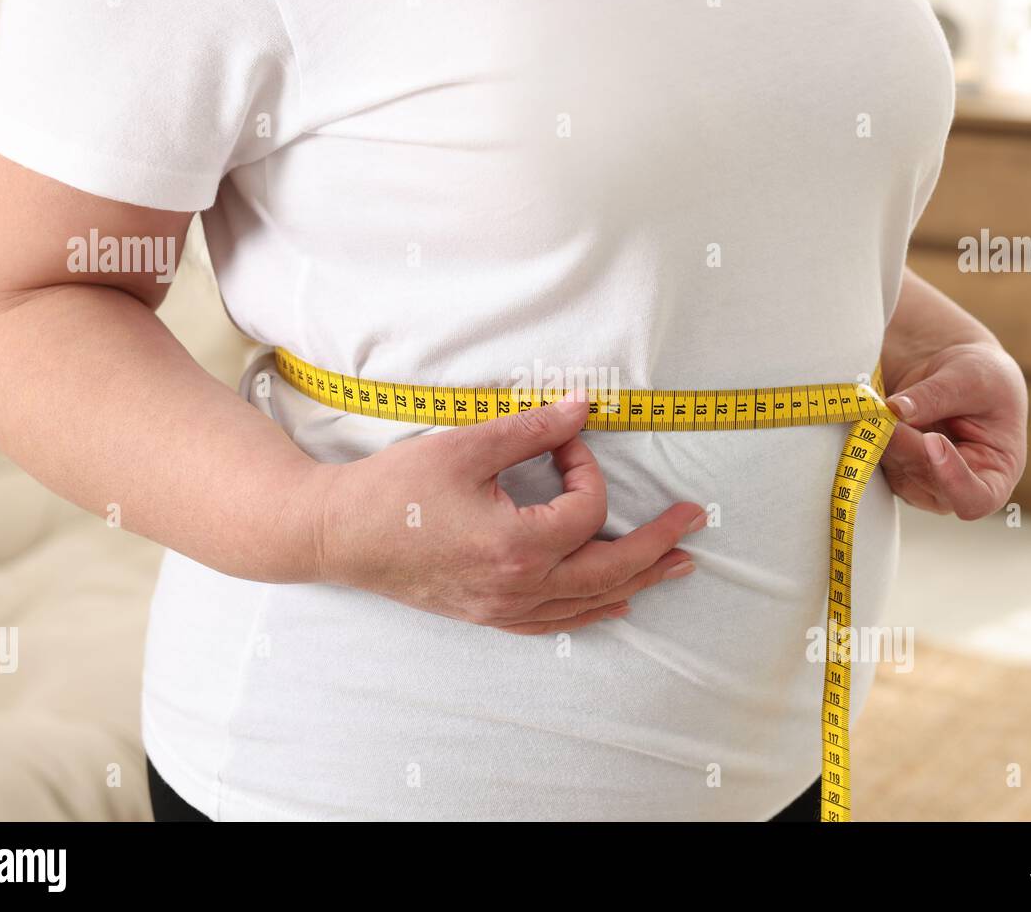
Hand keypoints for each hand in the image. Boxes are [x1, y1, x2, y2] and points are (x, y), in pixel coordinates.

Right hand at [303, 394, 705, 633]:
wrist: (335, 536)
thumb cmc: (394, 491)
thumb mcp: (466, 446)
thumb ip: (532, 429)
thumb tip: (584, 408)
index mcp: (518, 546)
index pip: (586, 507)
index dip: (584, 463)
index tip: (563, 436)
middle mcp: (519, 587)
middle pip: (610, 569)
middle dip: (658, 544)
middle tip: (695, 523)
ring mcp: (503, 608)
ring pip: (589, 602)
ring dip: (638, 580)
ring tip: (676, 567)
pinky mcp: (488, 614)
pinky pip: (555, 622)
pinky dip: (592, 610)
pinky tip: (614, 605)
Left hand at [882, 341, 1027, 519]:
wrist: (957, 370)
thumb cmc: (983, 379)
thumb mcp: (970, 377)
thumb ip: (936, 395)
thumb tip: (897, 410)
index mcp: (996, 473)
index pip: (977, 499)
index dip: (954, 478)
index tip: (934, 441)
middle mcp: (958, 487)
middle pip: (928, 482)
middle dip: (906, 446)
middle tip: (888, 412)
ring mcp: (924, 482)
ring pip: (898, 473)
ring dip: (884, 442)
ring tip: (880, 406)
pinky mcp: (897, 470)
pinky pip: (879, 463)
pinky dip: (871, 439)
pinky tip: (873, 414)